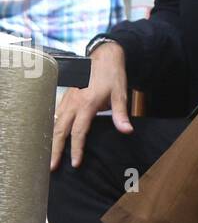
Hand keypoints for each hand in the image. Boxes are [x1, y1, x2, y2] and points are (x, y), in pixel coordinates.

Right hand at [51, 42, 131, 171]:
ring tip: (46, 155)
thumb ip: (121, 114)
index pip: (79, 132)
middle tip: (51, 166)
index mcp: (87, 103)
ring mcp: (67, 98)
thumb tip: (126, 131)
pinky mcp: (65, 96)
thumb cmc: (112, 75)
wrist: (104, 55)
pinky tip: (48, 137)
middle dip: (55, 149)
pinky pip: (54, 114)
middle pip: (60, 130)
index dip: (77, 149)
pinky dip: (50, 127)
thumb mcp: (120, 94)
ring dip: (50, 140)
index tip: (75, 163)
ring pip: (55, 122)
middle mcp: (73, 102)